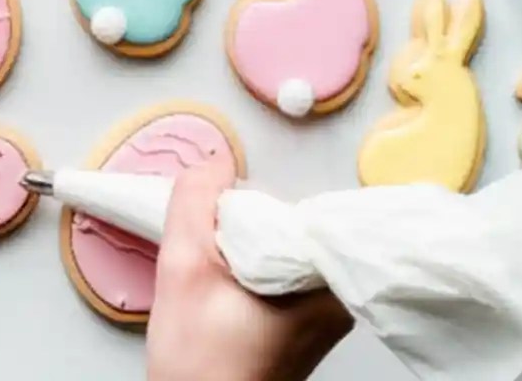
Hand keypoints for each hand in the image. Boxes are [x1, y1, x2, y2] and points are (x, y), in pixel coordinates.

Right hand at [146, 162, 352, 380]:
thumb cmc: (201, 363)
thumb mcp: (183, 266)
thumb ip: (195, 201)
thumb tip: (214, 161)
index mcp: (326, 281)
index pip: (307, 205)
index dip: (258, 200)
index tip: (224, 214)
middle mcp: (337, 295)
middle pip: (294, 222)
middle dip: (248, 220)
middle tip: (211, 241)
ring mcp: (324, 309)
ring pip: (285, 244)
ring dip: (247, 242)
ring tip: (213, 262)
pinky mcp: (305, 319)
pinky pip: (282, 268)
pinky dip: (250, 263)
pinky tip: (222, 278)